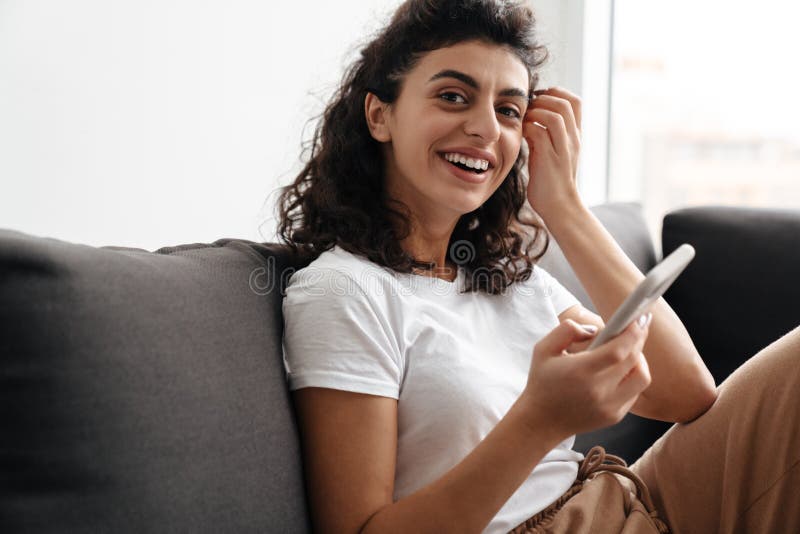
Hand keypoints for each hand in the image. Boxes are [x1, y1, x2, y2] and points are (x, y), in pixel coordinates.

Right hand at [519, 315, 651, 440]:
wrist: (542, 421)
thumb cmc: (542, 382)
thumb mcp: (543, 349)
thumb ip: (566, 330)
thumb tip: (594, 329)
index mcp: (580, 371)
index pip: (618, 350)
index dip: (633, 333)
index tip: (637, 319)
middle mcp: (598, 391)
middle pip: (633, 360)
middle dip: (638, 340)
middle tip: (637, 327)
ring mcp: (609, 406)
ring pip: (642, 377)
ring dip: (640, 360)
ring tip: (629, 350)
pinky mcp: (615, 416)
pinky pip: (635, 392)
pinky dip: (632, 376)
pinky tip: (621, 369)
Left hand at [522, 86, 583, 220]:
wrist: (559, 207)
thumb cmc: (552, 182)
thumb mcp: (554, 153)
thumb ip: (548, 136)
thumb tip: (532, 121)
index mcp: (575, 136)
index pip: (575, 101)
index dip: (556, 93)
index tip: (538, 99)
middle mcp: (573, 139)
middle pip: (566, 102)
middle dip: (544, 98)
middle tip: (528, 107)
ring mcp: (563, 149)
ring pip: (556, 114)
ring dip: (536, 111)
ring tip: (525, 119)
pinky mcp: (550, 159)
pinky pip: (540, 132)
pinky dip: (528, 128)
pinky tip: (521, 134)